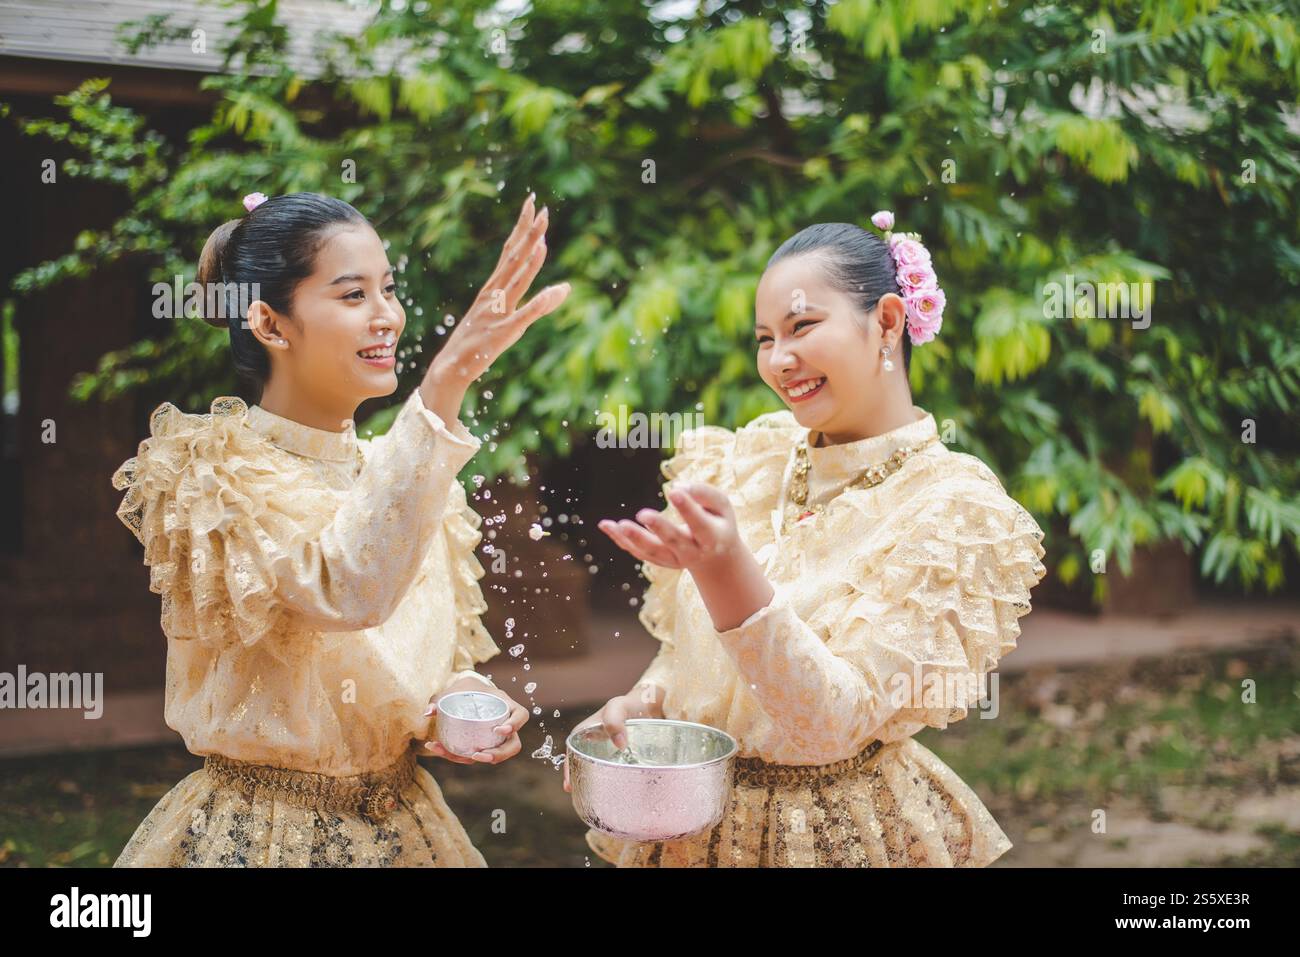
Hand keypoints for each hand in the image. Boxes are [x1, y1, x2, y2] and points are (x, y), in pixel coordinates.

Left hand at [417, 677, 528, 764]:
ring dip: (483, 760)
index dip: (515, 724)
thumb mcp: (454, 689)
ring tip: (465, 758)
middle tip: (479, 754)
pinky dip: (458, 756)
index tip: (499, 730)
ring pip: (498, 754)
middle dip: (500, 754)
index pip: (521, 715)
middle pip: (514, 744)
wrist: (465, 691)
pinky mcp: (484, 744)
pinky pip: (477, 754)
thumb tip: (428, 712)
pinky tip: (437, 748)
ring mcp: (496, 736)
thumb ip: (440, 699)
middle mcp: (505, 722)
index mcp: (504, 704)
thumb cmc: (464, 688)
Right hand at [424, 193, 569, 399]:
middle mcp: (493, 294)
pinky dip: (538, 304)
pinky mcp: (503, 333)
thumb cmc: (479, 342)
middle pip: (513, 259)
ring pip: (517, 282)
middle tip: (541, 208)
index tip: (532, 203)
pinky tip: (554, 292)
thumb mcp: (511, 319)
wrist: (451, 368)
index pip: (510, 250)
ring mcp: (497, 312)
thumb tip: (566, 288)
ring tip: (543, 239)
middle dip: (528, 234)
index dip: (522, 227)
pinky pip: (524, 316)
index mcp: (493, 288)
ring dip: (530, 261)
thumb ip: (539, 302)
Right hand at [562, 685, 663, 792]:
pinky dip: (613, 782)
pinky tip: (619, 793)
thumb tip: (619, 745)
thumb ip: (615, 720)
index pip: (571, 755)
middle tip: (587, 799)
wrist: (650, 705)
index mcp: (584, 734)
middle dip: (582, 782)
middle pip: (582, 767)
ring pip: (597, 772)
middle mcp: (592, 746)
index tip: (569, 786)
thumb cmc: (630, 704)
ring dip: (597, 785)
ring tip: (601, 800)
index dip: (568, 770)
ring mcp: (607, 754)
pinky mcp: (622, 760)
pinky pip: (614, 773)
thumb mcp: (618, 707)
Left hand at [597, 481, 742, 573]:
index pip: (699, 524)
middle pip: (674, 541)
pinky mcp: (657, 560)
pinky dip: (620, 540)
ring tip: (617, 524)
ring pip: (651, 552)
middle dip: (658, 528)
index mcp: (711, 539)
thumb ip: (705, 494)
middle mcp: (692, 553)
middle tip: (642, 514)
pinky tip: (605, 525)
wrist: (714, 557)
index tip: (674, 492)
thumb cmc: (717, 523)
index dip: (687, 509)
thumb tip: (678, 486)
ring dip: (633, 538)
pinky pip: (637, 552)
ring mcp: (672, 560)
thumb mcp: (721, 507)